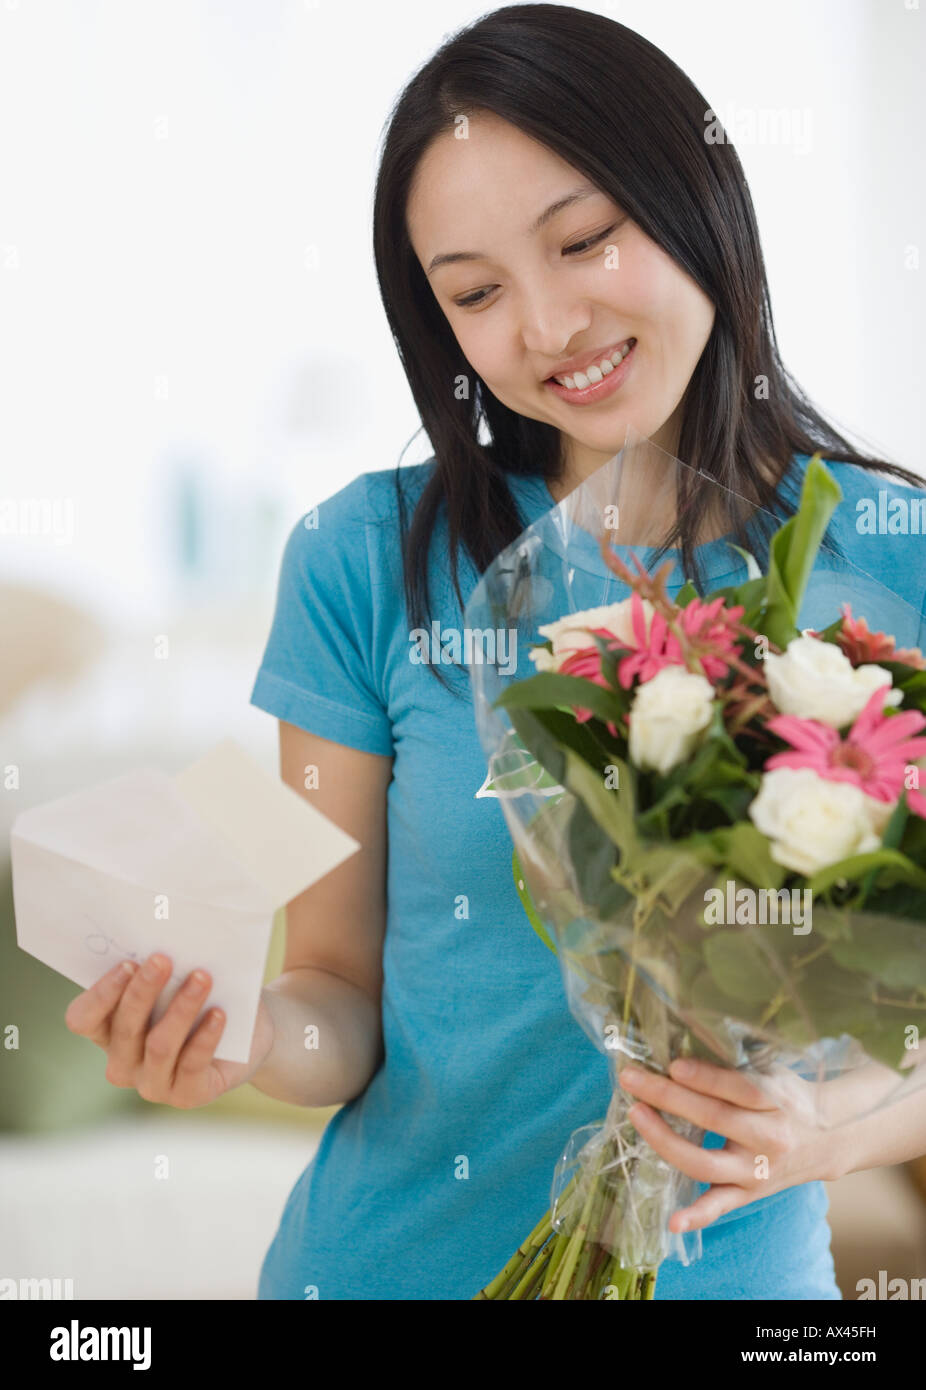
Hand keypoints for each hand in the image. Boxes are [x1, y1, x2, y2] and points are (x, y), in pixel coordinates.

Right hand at [65, 953, 274, 1109]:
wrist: (249, 1037)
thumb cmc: (203, 999)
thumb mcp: (178, 980)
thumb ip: (161, 970)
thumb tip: (160, 939)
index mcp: (107, 1031)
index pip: (83, 1018)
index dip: (101, 994)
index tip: (128, 963)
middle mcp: (123, 1062)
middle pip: (124, 1028)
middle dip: (143, 990)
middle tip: (163, 959)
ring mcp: (153, 1083)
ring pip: (158, 1046)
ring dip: (180, 1008)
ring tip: (202, 978)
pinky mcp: (187, 1096)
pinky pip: (192, 1065)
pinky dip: (205, 1037)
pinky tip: (218, 1014)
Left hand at [618, 1056, 841, 1232]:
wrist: (825, 1140)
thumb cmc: (788, 1097)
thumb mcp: (773, 1072)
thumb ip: (736, 1066)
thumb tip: (682, 1047)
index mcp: (778, 1101)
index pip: (739, 1088)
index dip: (705, 1077)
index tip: (673, 1065)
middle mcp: (769, 1138)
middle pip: (714, 1119)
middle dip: (668, 1097)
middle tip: (633, 1079)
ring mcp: (756, 1171)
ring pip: (706, 1162)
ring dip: (665, 1141)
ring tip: (636, 1114)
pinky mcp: (749, 1193)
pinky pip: (720, 1207)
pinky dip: (697, 1216)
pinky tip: (672, 1222)